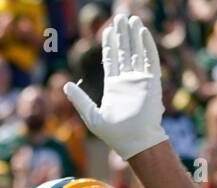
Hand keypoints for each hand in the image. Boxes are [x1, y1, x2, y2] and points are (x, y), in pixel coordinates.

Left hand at [63, 14, 165, 160]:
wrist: (134, 141)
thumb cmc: (113, 133)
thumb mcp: (90, 115)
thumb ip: (79, 99)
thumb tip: (65, 85)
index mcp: (114, 86)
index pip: (112, 60)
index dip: (110, 45)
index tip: (107, 30)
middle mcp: (127, 80)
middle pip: (125, 52)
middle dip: (122, 35)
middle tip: (120, 17)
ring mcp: (140, 79)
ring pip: (137, 52)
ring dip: (134, 35)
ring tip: (131, 19)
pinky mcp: (151, 81)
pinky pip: (149, 59)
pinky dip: (146, 45)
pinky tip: (142, 32)